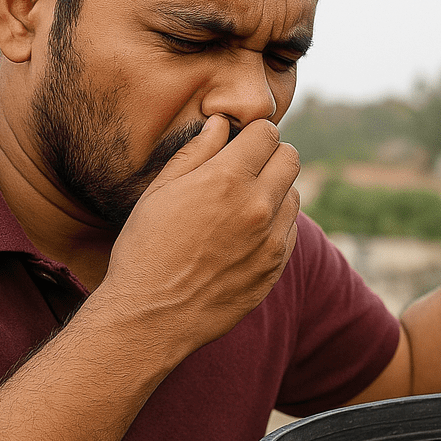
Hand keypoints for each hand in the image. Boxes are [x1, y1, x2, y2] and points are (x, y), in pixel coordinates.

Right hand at [96, 115, 300, 355]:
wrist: (152, 316)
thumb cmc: (146, 249)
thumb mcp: (160, 192)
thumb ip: (195, 152)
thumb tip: (219, 124)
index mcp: (227, 179)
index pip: (267, 133)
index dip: (253, 133)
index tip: (241, 143)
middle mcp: (258, 206)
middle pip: (290, 158)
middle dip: (270, 155)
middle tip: (247, 168)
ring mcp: (271, 239)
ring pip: (294, 194)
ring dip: (275, 190)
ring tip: (243, 203)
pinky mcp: (274, 267)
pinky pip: (291, 230)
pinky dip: (276, 223)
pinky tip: (246, 232)